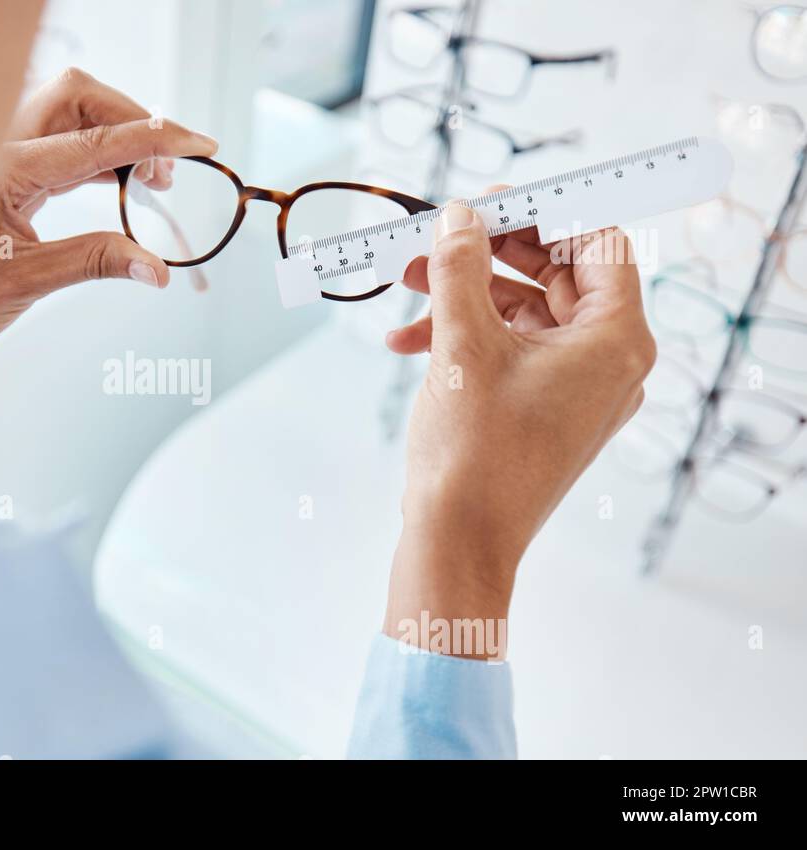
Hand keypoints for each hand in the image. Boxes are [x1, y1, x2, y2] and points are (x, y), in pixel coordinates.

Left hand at [0, 68, 217, 391]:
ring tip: (147, 181)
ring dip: (114, 135)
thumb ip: (96, 262)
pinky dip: (93, 153)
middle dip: (132, 121)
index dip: (156, 139)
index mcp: (4, 169)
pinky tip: (115, 182)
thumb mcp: (27, 283)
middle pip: (79, 98)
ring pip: (67, 113)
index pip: (96, 140)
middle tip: (165, 174)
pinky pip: (54, 141)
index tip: (200, 145)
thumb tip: (157, 268)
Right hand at [383, 199, 655, 657]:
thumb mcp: (462, 346)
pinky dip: (463, 337)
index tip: (490, 202)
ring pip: (524, 313)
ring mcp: (576, 389)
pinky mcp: (542, 410)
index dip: (545, 214)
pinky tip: (407, 340)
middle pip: (557, 275)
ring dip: (464, 294)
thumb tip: (458, 218)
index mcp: (616, 341)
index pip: (598, 245)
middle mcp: (607, 362)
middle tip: (438, 236)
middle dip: (488, 254)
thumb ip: (461, 270)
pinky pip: (509, 351)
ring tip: (407, 284)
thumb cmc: (475, 454)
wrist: (459, 542)